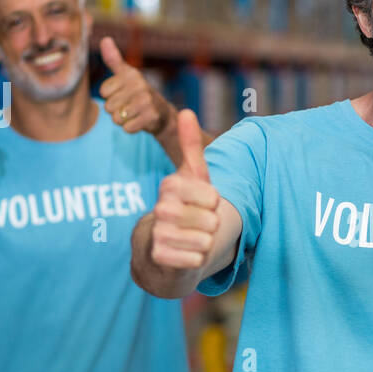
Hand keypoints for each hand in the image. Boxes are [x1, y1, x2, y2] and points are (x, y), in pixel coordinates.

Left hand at [99, 36, 172, 134]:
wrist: (162, 113)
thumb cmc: (139, 92)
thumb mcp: (127, 75)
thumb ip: (114, 59)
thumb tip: (105, 39)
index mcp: (132, 75)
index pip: (103, 91)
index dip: (110, 96)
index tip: (122, 94)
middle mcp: (140, 86)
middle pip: (109, 106)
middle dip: (115, 110)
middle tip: (128, 106)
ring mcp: (147, 102)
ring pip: (116, 118)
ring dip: (122, 120)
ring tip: (133, 113)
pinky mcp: (151, 117)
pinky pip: (127, 128)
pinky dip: (131, 128)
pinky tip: (139, 121)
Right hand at [150, 109, 219, 270]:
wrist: (159, 248)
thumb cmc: (183, 207)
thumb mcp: (191, 177)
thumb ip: (190, 146)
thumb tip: (187, 110)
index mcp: (171, 185)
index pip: (214, 197)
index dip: (214, 204)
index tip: (202, 204)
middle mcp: (161, 208)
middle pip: (213, 220)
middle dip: (211, 226)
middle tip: (196, 225)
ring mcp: (159, 233)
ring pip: (206, 241)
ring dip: (204, 244)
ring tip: (191, 239)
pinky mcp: (159, 257)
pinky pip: (197, 260)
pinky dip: (196, 260)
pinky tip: (184, 255)